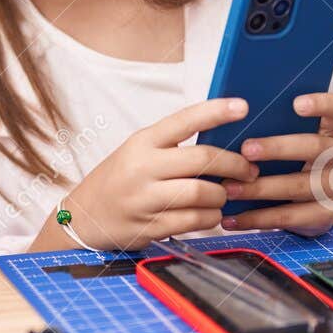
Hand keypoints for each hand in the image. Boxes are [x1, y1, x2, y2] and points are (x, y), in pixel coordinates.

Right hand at [60, 98, 258, 250]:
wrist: (84, 217)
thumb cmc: (118, 181)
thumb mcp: (137, 153)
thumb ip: (172, 147)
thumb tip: (223, 145)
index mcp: (142, 142)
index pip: (184, 120)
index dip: (216, 112)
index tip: (242, 106)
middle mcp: (142, 167)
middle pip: (202, 159)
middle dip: (235, 164)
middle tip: (248, 169)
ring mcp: (145, 198)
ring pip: (203, 193)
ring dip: (222, 195)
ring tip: (224, 194)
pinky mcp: (151, 226)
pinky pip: (195, 221)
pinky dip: (211, 217)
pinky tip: (210, 213)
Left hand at [220, 92, 332, 235]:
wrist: (318, 200)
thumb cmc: (292, 157)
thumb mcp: (290, 137)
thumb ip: (272, 124)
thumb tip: (229, 112)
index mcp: (331, 129)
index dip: (322, 104)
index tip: (297, 103)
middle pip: (314, 147)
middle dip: (277, 148)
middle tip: (246, 149)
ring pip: (298, 186)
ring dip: (260, 188)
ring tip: (229, 188)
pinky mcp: (324, 215)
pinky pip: (289, 217)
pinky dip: (257, 219)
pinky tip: (232, 219)